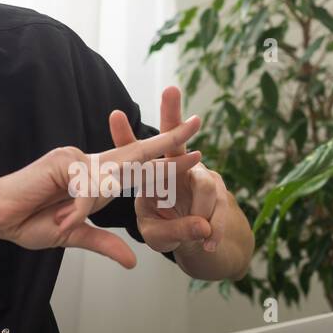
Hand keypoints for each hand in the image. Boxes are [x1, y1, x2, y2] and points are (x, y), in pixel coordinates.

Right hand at [0, 115, 202, 267]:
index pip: (134, 168)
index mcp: (94, 179)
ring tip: (148, 176)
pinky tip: (68, 215)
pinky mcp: (60, 161)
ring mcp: (74, 159)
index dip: (163, 162)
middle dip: (167, 142)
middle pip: (134, 154)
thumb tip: (133, 262)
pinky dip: (80, 202)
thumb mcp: (73, 236)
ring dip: (122, 183)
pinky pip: (84, 183)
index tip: (194, 155)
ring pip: (110, 173)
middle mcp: (88, 163)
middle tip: (197, 124)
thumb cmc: (27, 223)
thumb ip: (104, 243)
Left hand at [108, 86, 228, 255]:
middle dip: (172, 112)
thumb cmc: (168, 231)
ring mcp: (199, 173)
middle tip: (170, 89)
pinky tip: (209, 243)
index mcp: (148, 176)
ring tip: (199, 235)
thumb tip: (203, 227)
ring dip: (200, 215)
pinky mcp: (218, 187)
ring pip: (204, 185)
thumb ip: (175, 232)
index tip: (113, 114)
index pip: (134, 154)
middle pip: (174, 137)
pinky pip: (218, 206)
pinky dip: (214, 230)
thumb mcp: (159, 237)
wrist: (200, 240)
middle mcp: (173, 166)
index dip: (124, 135)